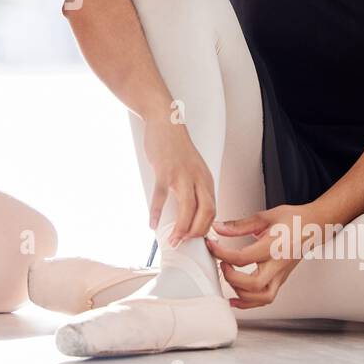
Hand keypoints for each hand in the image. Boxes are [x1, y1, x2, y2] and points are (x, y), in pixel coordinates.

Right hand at [142, 114, 215, 247]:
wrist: (165, 122)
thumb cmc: (176, 146)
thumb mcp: (193, 167)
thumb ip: (193, 186)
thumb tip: (188, 209)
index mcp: (206, 179)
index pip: (212, 210)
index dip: (204, 227)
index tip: (194, 238)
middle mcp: (198, 178)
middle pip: (206, 212)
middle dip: (196, 232)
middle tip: (184, 242)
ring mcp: (182, 175)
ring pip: (188, 208)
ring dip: (181, 228)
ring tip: (172, 240)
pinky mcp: (164, 171)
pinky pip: (160, 197)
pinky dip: (155, 212)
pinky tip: (151, 223)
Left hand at [206, 204, 326, 309]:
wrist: (315, 226)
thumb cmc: (294, 220)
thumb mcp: (265, 217)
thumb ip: (240, 225)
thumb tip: (219, 228)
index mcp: (274, 247)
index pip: (244, 258)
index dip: (222, 254)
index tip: (212, 246)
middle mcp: (279, 264)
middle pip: (254, 284)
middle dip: (232, 278)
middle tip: (222, 264)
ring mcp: (281, 275)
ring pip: (263, 297)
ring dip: (241, 294)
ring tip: (228, 279)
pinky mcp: (281, 279)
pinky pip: (266, 298)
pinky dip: (250, 302)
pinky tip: (236, 297)